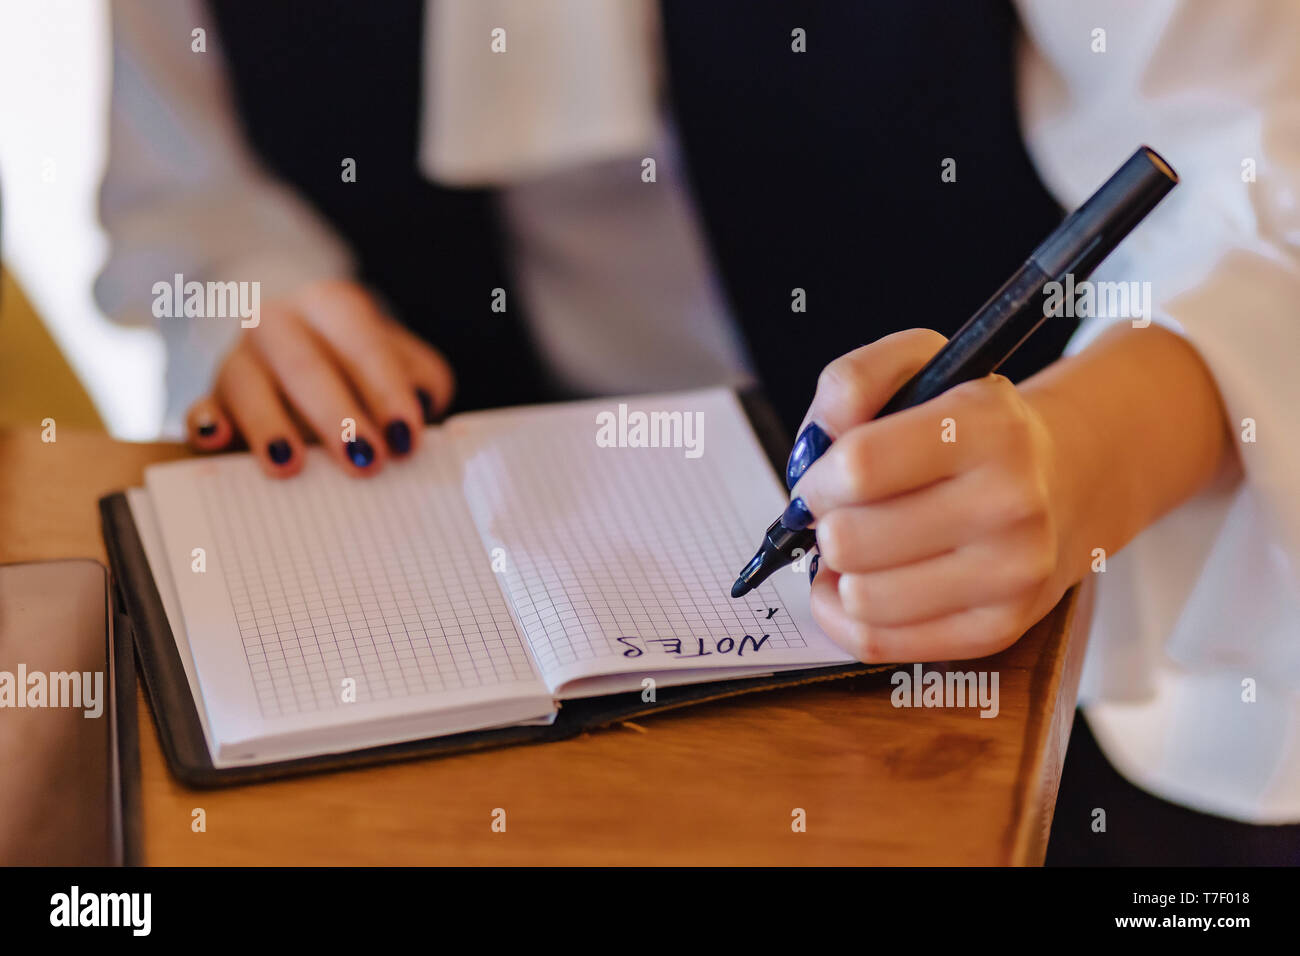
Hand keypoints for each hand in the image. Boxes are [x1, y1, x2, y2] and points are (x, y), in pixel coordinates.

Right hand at [185, 279, 454, 476]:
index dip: (386, 391)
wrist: (298, 345)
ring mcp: (239, 359)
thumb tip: (418, 410)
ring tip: (291, 465)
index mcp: (332, 307)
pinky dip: (205, 424)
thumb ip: (418, 380)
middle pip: (306, 366)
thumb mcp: (399, 360)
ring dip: (270, 426)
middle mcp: (279, 323)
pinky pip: (199, 408)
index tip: (406, 437)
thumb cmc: (360, 363)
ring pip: (247, 385)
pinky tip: (215, 441)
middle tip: (366, 461)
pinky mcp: (211, 397)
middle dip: (337, 416)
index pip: (362, 344)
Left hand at [788, 329, 1077, 662]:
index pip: (859, 465)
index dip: (819, 477)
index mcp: (988, 426)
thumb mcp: (923, 366)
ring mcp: (1011, 574)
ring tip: (860, 548)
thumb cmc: (972, 428)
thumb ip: (853, 381)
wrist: (1067, 480)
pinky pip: (881, 643)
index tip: (823, 479)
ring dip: (839, 573)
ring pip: (860, 598)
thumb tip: (818, 444)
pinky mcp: (999, 628)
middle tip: (846, 513)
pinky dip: (847, 617)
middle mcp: (1009, 503)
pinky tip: (857, 585)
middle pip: (849, 539)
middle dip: (827, 525)